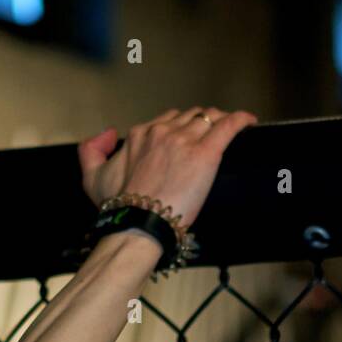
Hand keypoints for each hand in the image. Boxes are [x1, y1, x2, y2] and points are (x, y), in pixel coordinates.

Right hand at [76, 106, 258, 228]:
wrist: (138, 224)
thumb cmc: (119, 208)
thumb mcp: (92, 178)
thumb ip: (92, 151)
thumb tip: (107, 133)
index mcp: (140, 134)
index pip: (167, 120)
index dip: (180, 127)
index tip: (189, 137)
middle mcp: (162, 131)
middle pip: (190, 117)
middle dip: (202, 123)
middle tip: (213, 135)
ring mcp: (184, 140)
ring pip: (209, 118)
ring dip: (221, 121)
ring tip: (232, 130)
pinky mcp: (205, 154)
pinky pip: (228, 127)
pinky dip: (240, 121)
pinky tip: (250, 122)